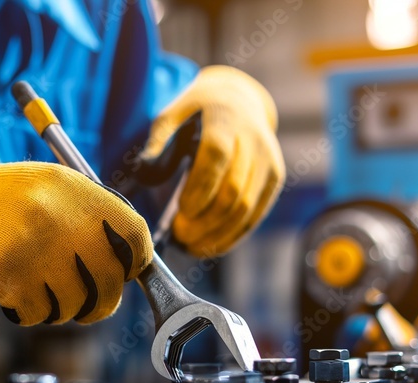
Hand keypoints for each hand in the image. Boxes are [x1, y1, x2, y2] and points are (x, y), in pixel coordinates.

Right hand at [0, 141, 152, 325]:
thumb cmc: (3, 202)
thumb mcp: (53, 190)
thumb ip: (94, 223)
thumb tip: (130, 268)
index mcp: (78, 191)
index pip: (135, 239)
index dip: (131, 265)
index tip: (119, 273)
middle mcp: (60, 217)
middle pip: (108, 283)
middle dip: (95, 300)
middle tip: (76, 296)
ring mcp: (34, 247)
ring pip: (72, 305)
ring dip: (55, 306)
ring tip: (31, 282)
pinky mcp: (7, 276)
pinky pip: (37, 314)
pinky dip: (25, 311)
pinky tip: (9, 287)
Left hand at [143, 66, 285, 256]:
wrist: (238, 100)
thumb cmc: (196, 112)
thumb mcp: (173, 114)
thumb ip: (158, 139)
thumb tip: (143, 170)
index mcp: (225, 117)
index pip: (217, 155)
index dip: (201, 186)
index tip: (181, 210)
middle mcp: (254, 138)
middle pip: (233, 188)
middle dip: (205, 219)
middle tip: (179, 236)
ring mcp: (268, 159)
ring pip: (246, 207)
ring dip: (218, 233)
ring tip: (190, 246)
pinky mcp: (274, 178)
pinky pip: (256, 214)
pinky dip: (232, 235)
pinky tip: (210, 246)